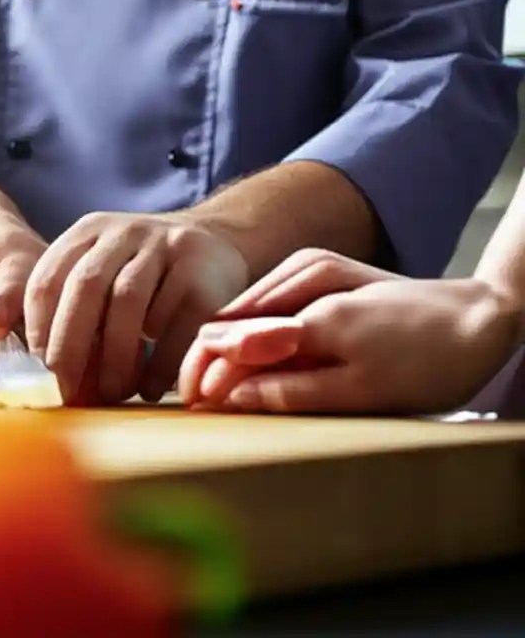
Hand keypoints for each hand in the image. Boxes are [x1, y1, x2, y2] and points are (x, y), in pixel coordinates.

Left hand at [24, 213, 248, 404]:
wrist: (217, 243)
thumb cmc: (146, 275)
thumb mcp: (106, 271)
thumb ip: (74, 308)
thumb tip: (50, 374)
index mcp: (88, 231)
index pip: (47, 278)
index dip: (38, 327)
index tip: (42, 367)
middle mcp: (124, 231)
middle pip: (85, 286)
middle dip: (71, 343)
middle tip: (69, 388)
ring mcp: (166, 244)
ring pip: (127, 300)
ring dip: (115, 356)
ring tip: (112, 393)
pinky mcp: (202, 269)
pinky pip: (174, 320)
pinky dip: (159, 362)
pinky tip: (150, 387)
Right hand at [180, 252, 522, 413]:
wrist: (481, 318)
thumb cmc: (428, 363)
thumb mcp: (362, 392)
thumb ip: (291, 391)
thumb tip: (229, 396)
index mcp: (315, 315)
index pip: (229, 342)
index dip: (202, 374)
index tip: (191, 405)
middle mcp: (305, 279)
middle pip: (230, 321)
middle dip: (207, 359)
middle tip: (193, 397)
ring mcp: (311, 266)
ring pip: (246, 306)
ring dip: (226, 341)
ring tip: (210, 376)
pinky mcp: (320, 265)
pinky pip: (267, 294)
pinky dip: (251, 321)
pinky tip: (244, 342)